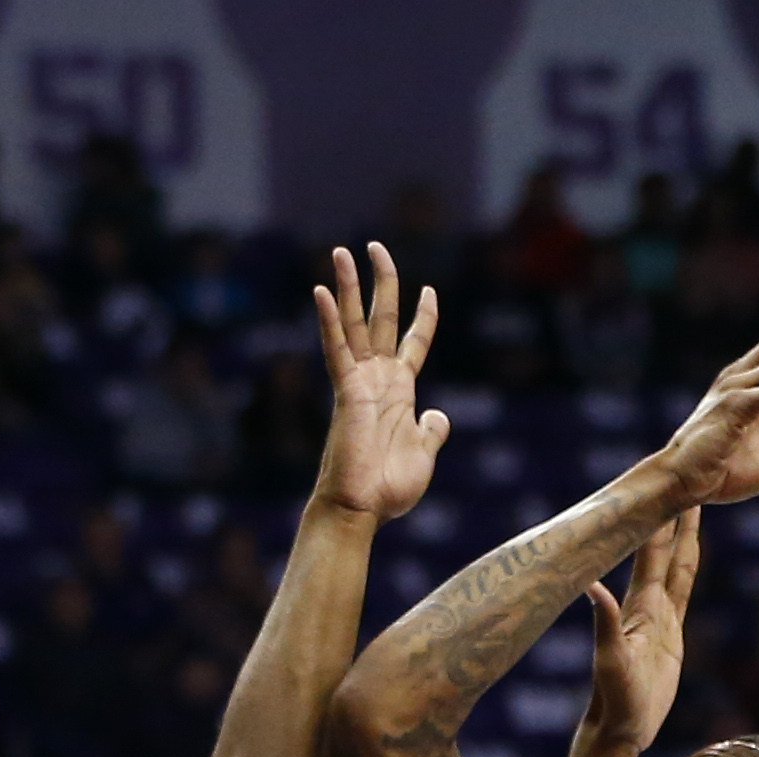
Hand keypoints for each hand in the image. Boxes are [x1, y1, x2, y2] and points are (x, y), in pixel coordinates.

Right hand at [312, 242, 449, 524]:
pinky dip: (328, 320)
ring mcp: (360, 382)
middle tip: (375, 246)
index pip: (414, 343)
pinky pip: (336, 349)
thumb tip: (438, 415)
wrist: (362, 509)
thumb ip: (432, 431)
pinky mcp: (346, 391)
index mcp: (400, 391)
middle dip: (381, 282)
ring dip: (348, 287)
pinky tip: (320, 290)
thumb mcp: (424, 454)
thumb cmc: (389, 489)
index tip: (429, 289)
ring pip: (354, 323)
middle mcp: (379, 379)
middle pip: (382, 319)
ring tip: (342, 251)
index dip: (424, 316)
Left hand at [580, 510, 698, 751]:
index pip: (652, 553)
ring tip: (695, 505)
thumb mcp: (611, 661)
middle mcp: (647, 604)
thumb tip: (591, 587)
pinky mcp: (670, 634)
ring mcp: (659, 617)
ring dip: (684, 537)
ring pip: (678, 567)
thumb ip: (604, 623)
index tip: (672, 486)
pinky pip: (684, 593)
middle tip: (689, 479)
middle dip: (677, 516)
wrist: (621, 728)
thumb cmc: (614, 699)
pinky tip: (690, 555)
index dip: (662, 520)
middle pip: (667, 551)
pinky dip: (689, 570)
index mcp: (638, 605)